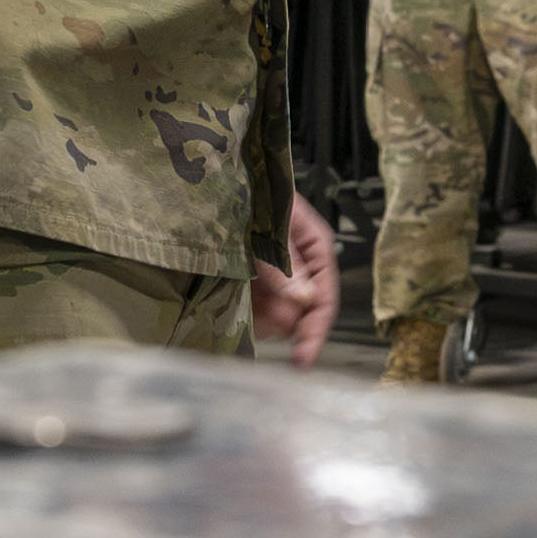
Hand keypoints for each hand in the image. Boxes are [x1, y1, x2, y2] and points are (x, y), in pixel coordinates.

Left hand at [252, 192, 338, 370]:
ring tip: (242, 303)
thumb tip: (305, 302)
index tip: (303, 360)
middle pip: (304, 311)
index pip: (326, 297)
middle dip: (284, 324)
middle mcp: (300, 264)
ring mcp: (276, 274)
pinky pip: (259, 310)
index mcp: (314, 247)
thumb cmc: (245, 192)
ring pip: (280, 315)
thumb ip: (282, 267)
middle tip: (256, 322)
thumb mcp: (267, 229)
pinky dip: (249, 315)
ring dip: (264, 320)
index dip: (316, 330)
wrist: (210, 178)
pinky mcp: (253, 280)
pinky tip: (235, 306)